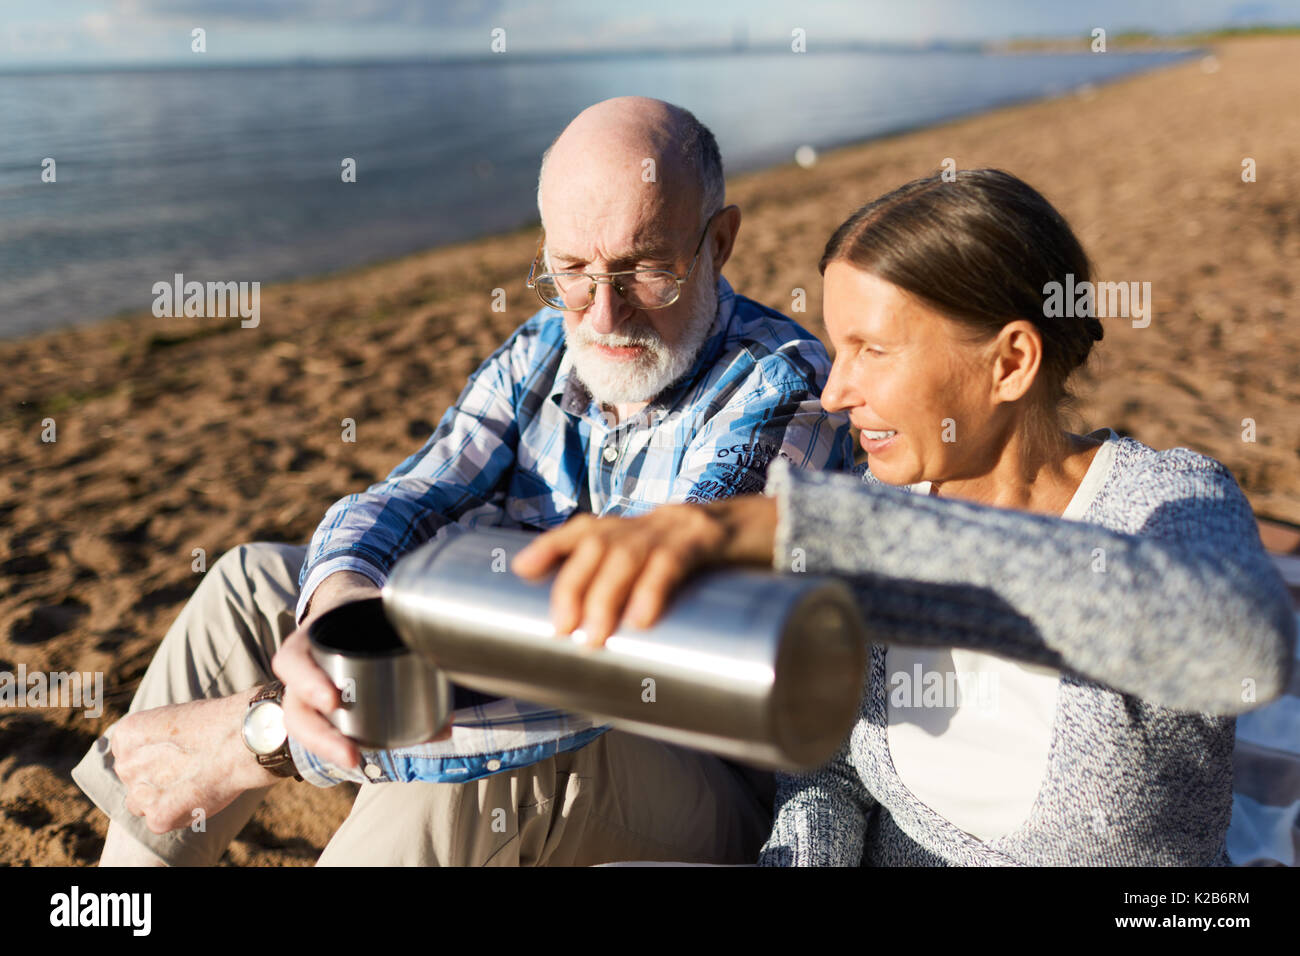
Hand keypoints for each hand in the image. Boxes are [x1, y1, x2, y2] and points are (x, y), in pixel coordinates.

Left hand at [112, 690, 278, 833]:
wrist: (242, 741)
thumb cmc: (218, 723)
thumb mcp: (177, 718)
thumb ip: (157, 739)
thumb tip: (158, 757)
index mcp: (128, 734)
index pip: (129, 753)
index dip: (153, 756)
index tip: (176, 755)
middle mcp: (126, 764)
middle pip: (134, 779)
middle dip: (156, 778)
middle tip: (189, 771)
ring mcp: (140, 793)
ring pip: (141, 804)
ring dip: (162, 799)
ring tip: (195, 784)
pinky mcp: (158, 817)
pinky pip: (160, 821)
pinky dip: (178, 813)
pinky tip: (199, 795)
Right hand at [273, 571, 451, 771]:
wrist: (354, 611)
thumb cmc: (362, 609)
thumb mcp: (373, 602)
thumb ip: (399, 611)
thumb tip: (437, 635)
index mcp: (307, 641)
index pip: (291, 662)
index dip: (308, 682)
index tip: (334, 700)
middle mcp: (303, 673)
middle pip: (296, 711)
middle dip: (321, 737)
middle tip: (351, 753)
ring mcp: (311, 696)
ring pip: (308, 729)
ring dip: (331, 748)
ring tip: (357, 760)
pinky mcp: (329, 712)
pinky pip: (331, 733)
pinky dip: (353, 744)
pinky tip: (377, 753)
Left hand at [511, 494, 778, 647]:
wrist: (794, 530)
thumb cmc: (735, 567)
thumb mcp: (687, 573)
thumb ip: (659, 596)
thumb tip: (628, 657)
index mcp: (646, 528)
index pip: (588, 527)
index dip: (552, 545)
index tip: (521, 570)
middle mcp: (657, 520)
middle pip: (600, 543)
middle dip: (573, 583)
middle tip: (561, 629)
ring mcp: (685, 524)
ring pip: (630, 551)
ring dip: (604, 594)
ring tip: (593, 637)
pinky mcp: (717, 536)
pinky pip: (676, 558)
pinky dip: (654, 587)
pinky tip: (642, 618)